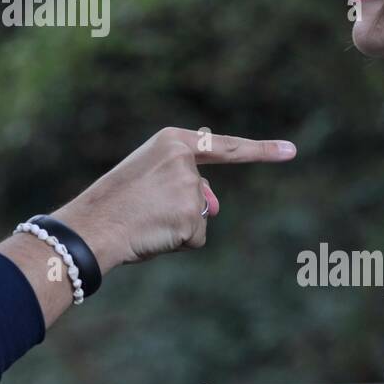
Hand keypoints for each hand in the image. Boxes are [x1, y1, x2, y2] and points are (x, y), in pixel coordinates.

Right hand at [53, 127, 295, 269]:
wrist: (92, 225)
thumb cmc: (114, 202)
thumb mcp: (149, 177)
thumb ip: (184, 183)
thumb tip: (212, 205)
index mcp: (172, 140)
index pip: (224, 146)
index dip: (261, 151)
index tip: (291, 151)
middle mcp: (185, 159)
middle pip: (202, 193)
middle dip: (185, 209)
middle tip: (146, 212)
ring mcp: (190, 187)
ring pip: (198, 217)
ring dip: (177, 227)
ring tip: (144, 221)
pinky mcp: (191, 216)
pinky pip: (195, 238)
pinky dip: (177, 243)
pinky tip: (153, 235)